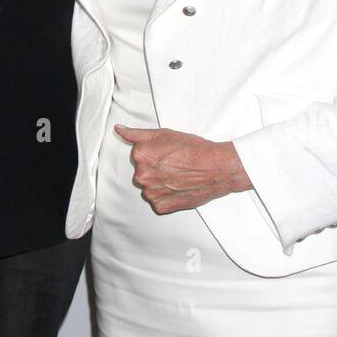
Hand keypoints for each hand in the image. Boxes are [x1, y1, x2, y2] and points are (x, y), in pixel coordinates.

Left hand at [115, 125, 251, 214]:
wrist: (217, 168)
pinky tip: (179, 188)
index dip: (154, 153)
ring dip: (160, 184)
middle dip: (155, 169)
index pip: (138, 154)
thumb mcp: (164, 133)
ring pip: (149, 187)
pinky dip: (166, 196)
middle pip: (142, 172)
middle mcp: (142, 175)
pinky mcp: (161, 207)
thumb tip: (118, 129)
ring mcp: (151, 193)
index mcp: (140, 154)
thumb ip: (136, 133)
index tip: (167, 153)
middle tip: (175, 165)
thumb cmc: (194, 149)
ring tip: (178, 177)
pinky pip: (158, 201)